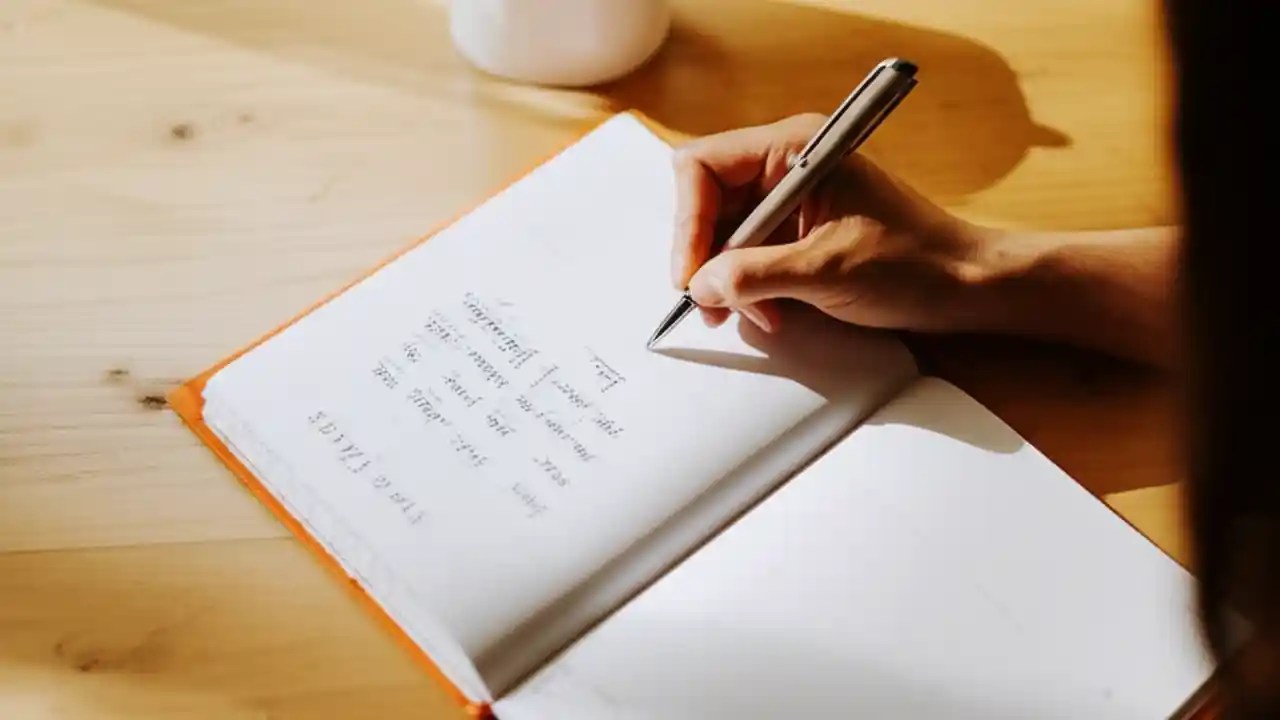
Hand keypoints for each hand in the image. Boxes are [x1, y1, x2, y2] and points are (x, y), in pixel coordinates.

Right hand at [671, 113, 995, 334]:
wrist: (963, 287)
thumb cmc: (912, 264)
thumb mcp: (824, 271)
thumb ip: (755, 275)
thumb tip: (700, 285)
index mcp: (795, 148)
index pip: (704, 168)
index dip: (689, 223)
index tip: (691, 276)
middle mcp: (788, 164)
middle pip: (709, 202)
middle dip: (709, 258)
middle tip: (712, 306)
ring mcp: (793, 197)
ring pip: (727, 233)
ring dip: (731, 280)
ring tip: (755, 314)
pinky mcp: (799, 228)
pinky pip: (752, 252)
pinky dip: (751, 286)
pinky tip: (771, 311)